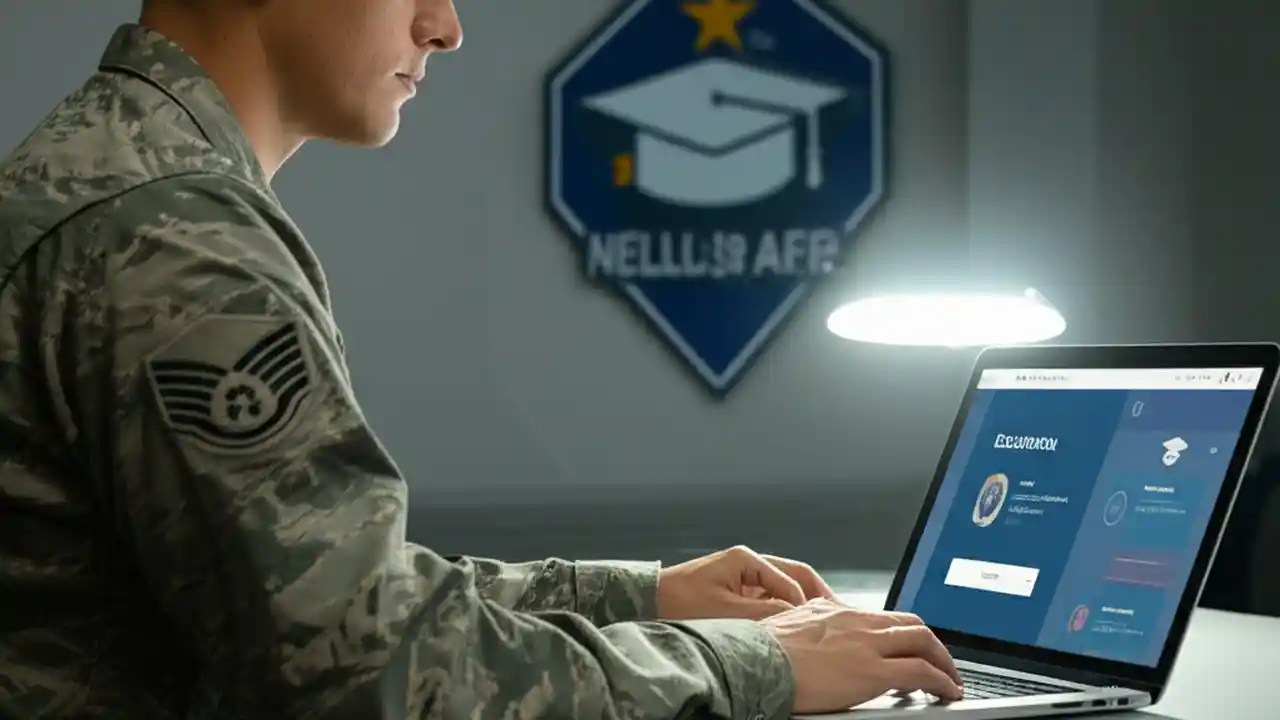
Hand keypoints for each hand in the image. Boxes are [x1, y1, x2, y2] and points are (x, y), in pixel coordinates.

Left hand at [656, 545, 837, 620]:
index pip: (789, 582)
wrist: (650, 601)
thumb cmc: (680, 602)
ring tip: (824, 620)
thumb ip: (764, 612)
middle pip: (795, 574)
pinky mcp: (739, 587)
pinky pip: (772, 593)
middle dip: (817, 594)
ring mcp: (745, 573)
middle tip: (840, 614)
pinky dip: (788, 605)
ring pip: (786, 583)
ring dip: (804, 599)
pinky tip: (797, 623)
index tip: (821, 624)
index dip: (806, 606)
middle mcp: (749, 561)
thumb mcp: (725, 611)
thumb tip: (796, 616)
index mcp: (746, 559)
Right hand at [761, 598, 963, 712]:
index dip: (901, 631)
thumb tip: (807, 626)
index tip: (907, 644)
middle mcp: (856, 620)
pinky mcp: (873, 670)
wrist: (755, 661)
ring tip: (948, 678)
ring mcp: (867, 643)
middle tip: (938, 661)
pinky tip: (946, 691)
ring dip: (942, 660)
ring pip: (923, 641)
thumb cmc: (762, 650)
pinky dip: (941, 681)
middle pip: (909, 623)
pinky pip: (922, 672)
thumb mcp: (787, 623)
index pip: (881, 615)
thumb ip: (807, 623)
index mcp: (835, 609)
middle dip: (930, 642)